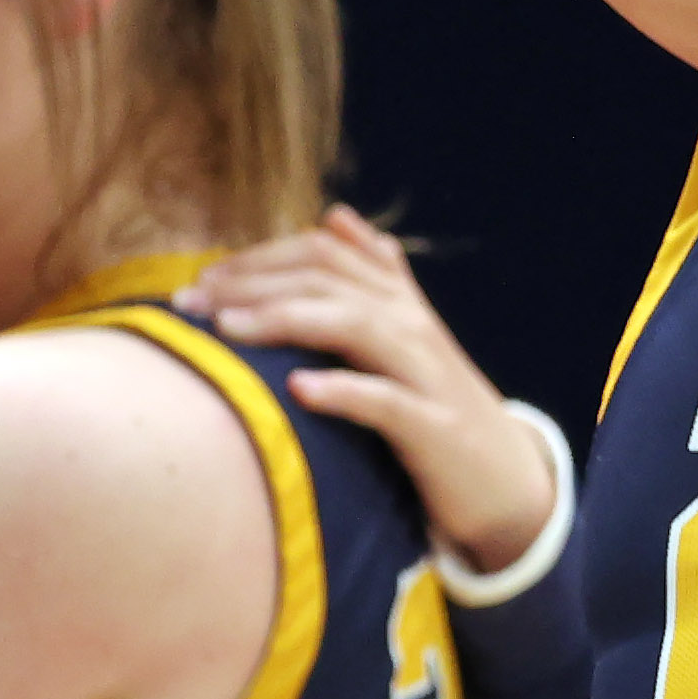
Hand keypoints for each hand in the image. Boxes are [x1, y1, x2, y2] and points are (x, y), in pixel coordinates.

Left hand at [188, 210, 558, 571]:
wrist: (506, 481)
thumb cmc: (435, 410)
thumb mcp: (406, 338)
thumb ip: (375, 277)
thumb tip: (336, 216)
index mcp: (397, 302)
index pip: (321, 252)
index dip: (257, 258)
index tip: (199, 282)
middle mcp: (411, 325)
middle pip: (327, 279)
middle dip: (252, 284)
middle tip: (191, 303)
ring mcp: (425, 374)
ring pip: (354, 324)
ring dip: (284, 320)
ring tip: (227, 330)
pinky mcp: (434, 427)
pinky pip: (386, 401)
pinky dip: (343, 390)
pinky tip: (299, 389)